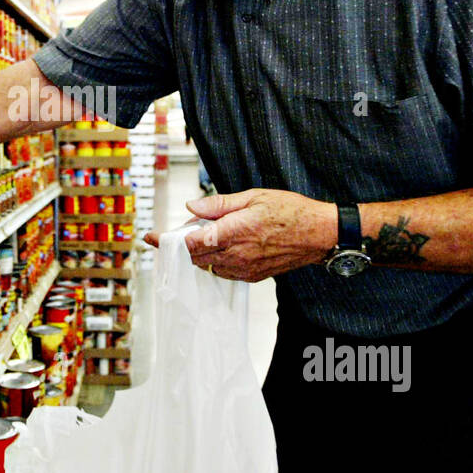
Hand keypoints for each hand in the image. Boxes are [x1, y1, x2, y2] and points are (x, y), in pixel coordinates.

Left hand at [143, 189, 337, 281]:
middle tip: (178, 233)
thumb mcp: (253, 196)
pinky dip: (216, 261)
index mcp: (234, 231)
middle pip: (194, 258)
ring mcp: (244, 269)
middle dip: (182, 247)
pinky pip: (223, 272)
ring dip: (199, 254)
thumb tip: (192, 207)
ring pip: (207, 267)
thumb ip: (218, 204)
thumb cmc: (291, 212)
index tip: (153, 237)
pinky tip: (223, 247)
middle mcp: (236, 254)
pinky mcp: (252, 276)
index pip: (190, 243)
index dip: (169, 240)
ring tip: (205, 236)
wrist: (319, 234)